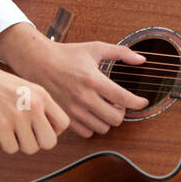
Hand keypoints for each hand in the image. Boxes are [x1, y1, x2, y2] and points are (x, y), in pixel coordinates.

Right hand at [0, 23, 147, 138]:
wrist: (38, 61)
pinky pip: (86, 133)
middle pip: (116, 118)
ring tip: (104, 107)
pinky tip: (92, 114)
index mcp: (93, 80)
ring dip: (107, 120)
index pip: (124, 98)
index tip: (142, 102)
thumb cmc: (67, 54)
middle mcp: (84, 97)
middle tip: (117, 103)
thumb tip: (141, 59)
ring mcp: (73, 109)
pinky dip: (93, 126)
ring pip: (102, 128)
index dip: (138, 103)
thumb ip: (121, 52)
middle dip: (121, 111)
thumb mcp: (95, 48)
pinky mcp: (65, 116)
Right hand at [0, 55, 70, 154]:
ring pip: (31, 149)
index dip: (53, 131)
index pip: (63, 124)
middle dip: (38, 143)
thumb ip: (41, 105)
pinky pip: (12, 149)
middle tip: (26, 134)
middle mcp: (33, 105)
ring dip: (20, 144)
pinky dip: (5, 144)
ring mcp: (17, 115)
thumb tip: (53, 131)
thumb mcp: (26, 88)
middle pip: (50, 142)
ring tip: (11, 129)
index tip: (40, 128)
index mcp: (42, 95)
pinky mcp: (0, 125)